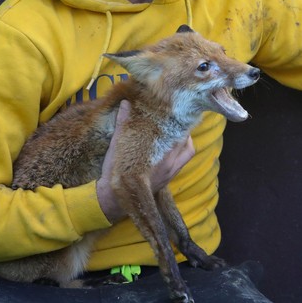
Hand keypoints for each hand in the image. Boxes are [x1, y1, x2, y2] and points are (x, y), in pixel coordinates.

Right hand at [96, 100, 195, 221]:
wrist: (113, 199)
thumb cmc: (115, 171)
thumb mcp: (117, 146)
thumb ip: (123, 124)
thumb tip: (126, 103)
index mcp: (161, 157)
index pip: (180, 135)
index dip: (180, 123)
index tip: (176, 113)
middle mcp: (170, 165)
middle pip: (186, 143)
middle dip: (184, 130)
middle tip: (177, 119)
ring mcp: (171, 173)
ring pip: (187, 152)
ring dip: (185, 141)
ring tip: (176, 130)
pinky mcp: (169, 179)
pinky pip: (182, 161)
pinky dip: (182, 151)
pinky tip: (172, 145)